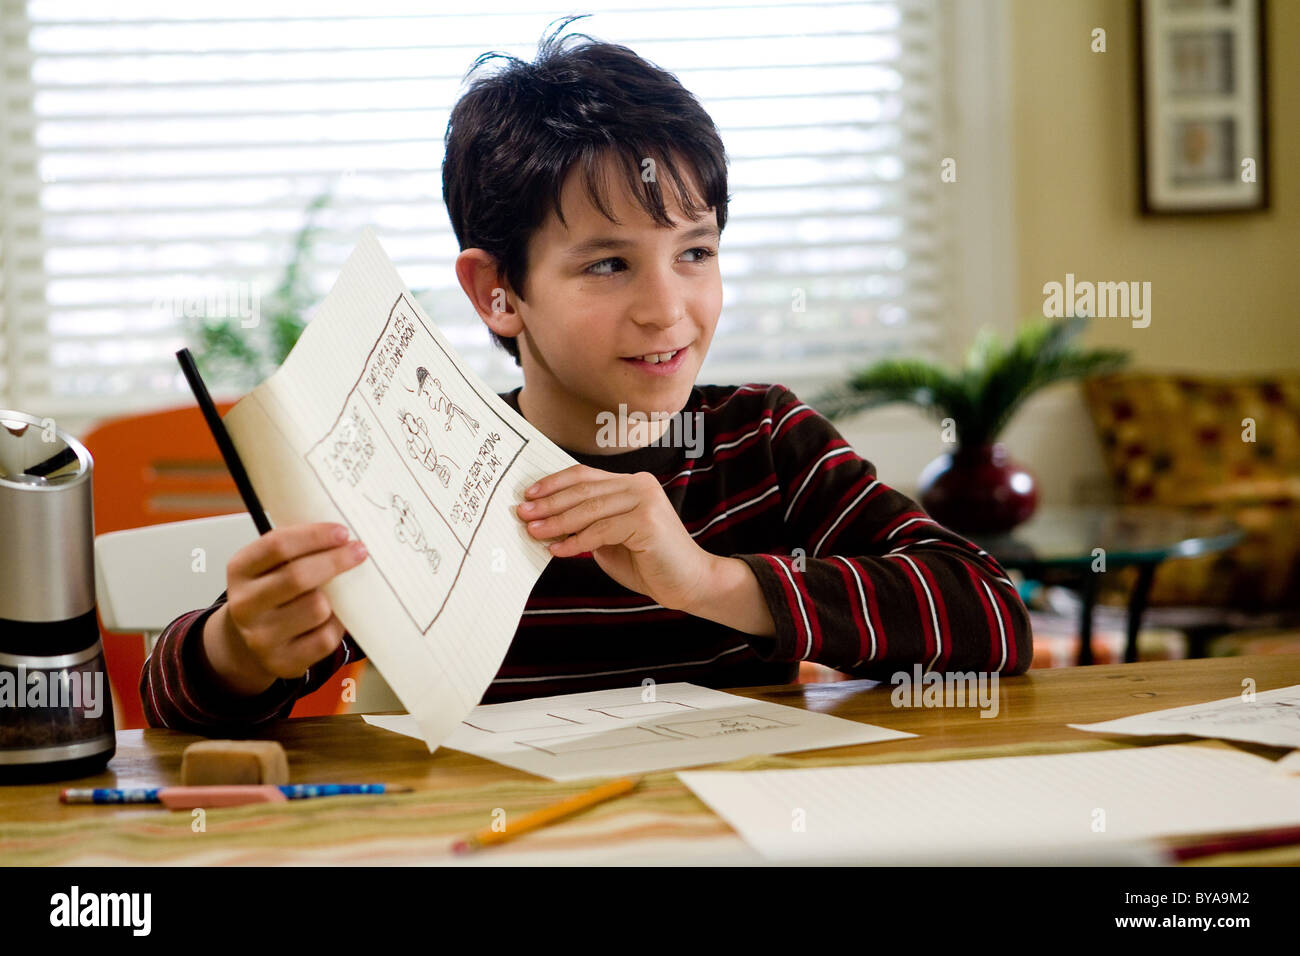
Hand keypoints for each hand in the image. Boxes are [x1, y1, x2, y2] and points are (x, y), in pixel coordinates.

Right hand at [202, 522, 367, 695]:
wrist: (247, 642)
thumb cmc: (270, 593)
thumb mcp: (269, 565)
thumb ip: (297, 549)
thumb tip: (344, 537)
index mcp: (240, 570)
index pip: (277, 546)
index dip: (315, 536)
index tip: (343, 532)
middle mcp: (245, 604)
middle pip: (298, 576)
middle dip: (336, 560)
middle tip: (359, 551)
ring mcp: (261, 636)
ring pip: (317, 607)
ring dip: (335, 597)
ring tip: (335, 593)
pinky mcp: (283, 661)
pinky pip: (325, 637)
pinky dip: (337, 624)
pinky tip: (333, 617)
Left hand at [516, 465, 717, 612]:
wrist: (690, 583)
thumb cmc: (649, 564)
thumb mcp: (611, 540)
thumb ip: (587, 526)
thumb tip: (546, 522)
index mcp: (632, 484)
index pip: (585, 476)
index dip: (554, 484)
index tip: (528, 494)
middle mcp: (639, 485)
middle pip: (584, 489)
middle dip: (549, 503)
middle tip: (522, 513)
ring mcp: (645, 500)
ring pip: (589, 508)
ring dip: (557, 522)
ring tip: (533, 531)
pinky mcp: (647, 520)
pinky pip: (601, 530)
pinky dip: (576, 542)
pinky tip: (558, 550)